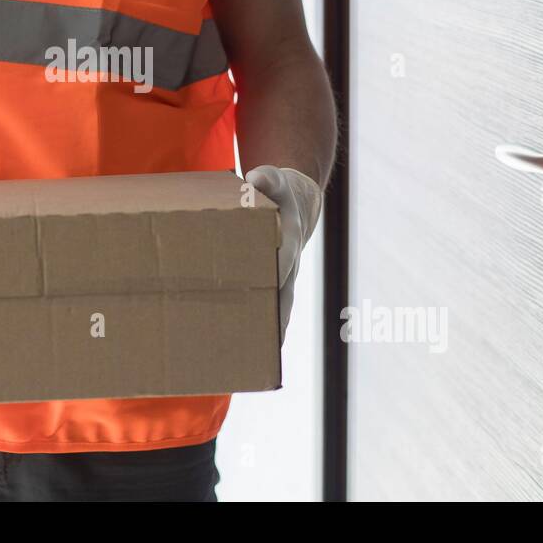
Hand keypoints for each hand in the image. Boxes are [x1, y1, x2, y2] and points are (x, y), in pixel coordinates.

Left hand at [245, 165, 322, 344]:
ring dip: (266, 337)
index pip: (281, 269)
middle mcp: (288, 268)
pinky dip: (263, 333)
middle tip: (257, 352)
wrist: (295, 202)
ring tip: (248, 364)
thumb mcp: (274, 181)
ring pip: (276, 313)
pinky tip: (247, 354)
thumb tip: (256, 178)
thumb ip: (268, 179)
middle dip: (271, 325)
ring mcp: (282, 280)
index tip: (267, 309)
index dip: (274, 287)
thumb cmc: (278, 191)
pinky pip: (268, 312)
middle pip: (281, 302)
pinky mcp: (272, 286)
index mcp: (288, 244)